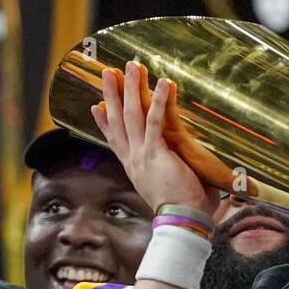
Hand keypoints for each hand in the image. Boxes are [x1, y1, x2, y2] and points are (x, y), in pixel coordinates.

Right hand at [91, 61, 211, 214]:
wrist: (183, 223)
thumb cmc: (185, 209)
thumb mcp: (171, 186)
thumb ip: (173, 171)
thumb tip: (191, 166)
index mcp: (135, 169)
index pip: (115, 142)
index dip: (104, 123)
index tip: (96, 107)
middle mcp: (134, 160)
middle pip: (118, 121)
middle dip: (113, 94)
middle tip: (108, 72)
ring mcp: (142, 155)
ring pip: (130, 116)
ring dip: (130, 88)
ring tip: (130, 66)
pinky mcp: (156, 153)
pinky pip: (154, 120)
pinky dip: (158, 100)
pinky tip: (162, 82)